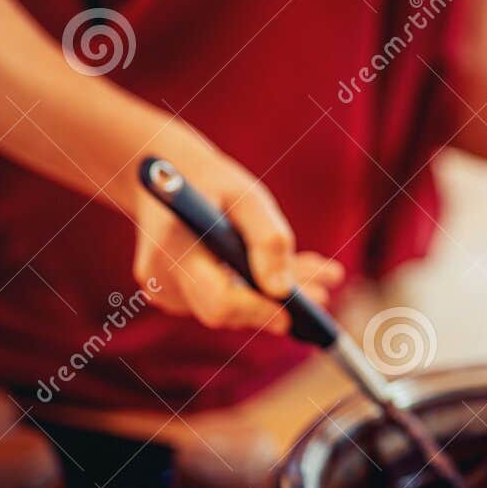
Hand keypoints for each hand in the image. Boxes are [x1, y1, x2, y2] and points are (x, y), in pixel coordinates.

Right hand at [130, 140, 342, 334]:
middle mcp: (162, 278)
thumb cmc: (211, 182)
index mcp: (174, 249)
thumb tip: (283, 290)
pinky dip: (257, 287)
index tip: (294, 314)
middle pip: (225, 311)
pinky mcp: (176, 295)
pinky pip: (224, 299)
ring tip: (322, 277)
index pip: (219, 300)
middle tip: (324, 294)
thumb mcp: (248, 197)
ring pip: (230, 307)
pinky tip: (294, 274)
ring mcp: (166, 290)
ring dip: (274, 293)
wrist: (168, 173)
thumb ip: (268, 239)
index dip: (259, 311)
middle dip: (276, 304)